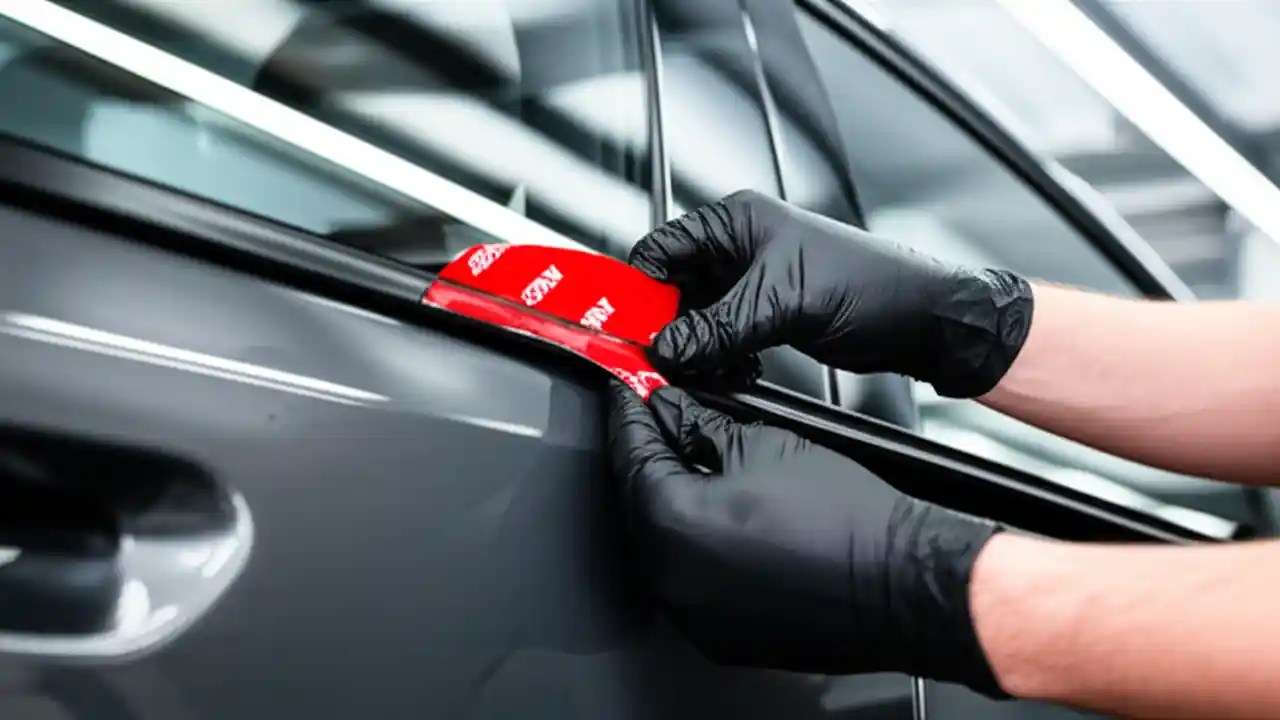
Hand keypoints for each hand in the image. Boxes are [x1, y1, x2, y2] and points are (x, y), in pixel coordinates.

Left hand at [607, 382, 1005, 694]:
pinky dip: (691, 545)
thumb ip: (699, 424)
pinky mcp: (718, 633)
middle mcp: (670, 575)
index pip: (631, 454)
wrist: (897, 581)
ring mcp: (691, 612)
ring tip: (690, 462)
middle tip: (657, 419)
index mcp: (672, 521)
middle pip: (635, 499)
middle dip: (646, 456)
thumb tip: (671, 409)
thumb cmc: (843, 517)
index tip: (632, 391)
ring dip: (666, 500)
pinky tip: (715, 516)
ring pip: (658, 542)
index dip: (631, 413)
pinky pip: (686, 579)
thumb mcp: (761, 443)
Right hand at [631, 190, 1032, 397]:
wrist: (919, 319)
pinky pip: (721, 336)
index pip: (661, 249)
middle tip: (667, 358)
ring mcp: (751, 282)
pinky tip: (737, 370)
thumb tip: (668, 347)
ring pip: (696, 318)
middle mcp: (739, 248)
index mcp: (736, 223)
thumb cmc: (870, 284)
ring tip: (708, 368)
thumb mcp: (782, 304)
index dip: (640, 288)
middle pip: (673, 288)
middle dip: (670, 325)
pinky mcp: (764, 314)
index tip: (630, 327)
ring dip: (697, 347)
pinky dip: (720, 356)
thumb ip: (718, 327)